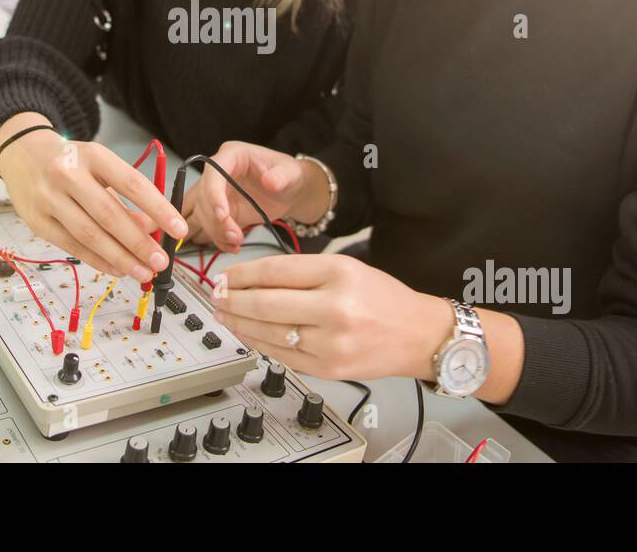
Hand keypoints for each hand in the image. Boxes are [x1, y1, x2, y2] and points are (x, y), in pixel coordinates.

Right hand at [0, 117, 186, 279]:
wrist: (22, 154)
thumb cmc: (70, 162)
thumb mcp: (100, 166)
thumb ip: (125, 196)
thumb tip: (151, 229)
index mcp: (93, 155)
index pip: (132, 184)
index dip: (159, 209)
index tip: (178, 229)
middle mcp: (68, 175)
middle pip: (110, 215)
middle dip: (139, 243)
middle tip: (161, 261)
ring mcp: (49, 199)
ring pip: (91, 235)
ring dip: (121, 258)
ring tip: (144, 272)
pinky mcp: (37, 222)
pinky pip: (72, 247)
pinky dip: (98, 261)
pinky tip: (117, 269)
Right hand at [186, 142, 318, 252]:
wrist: (288, 191)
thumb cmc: (288, 175)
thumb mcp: (290, 172)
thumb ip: (281, 176)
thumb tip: (270, 181)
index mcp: (231, 155)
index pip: (213, 173)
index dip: (213, 194)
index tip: (222, 215)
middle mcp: (218, 173)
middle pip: (203, 197)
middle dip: (216, 220)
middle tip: (235, 236)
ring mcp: (216, 193)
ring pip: (201, 214)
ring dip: (215, 232)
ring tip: (236, 242)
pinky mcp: (218, 211)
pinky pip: (209, 226)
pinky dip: (218, 239)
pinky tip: (232, 247)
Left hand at [212, 253, 452, 381]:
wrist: (419, 335)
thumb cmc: (383, 299)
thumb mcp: (347, 267)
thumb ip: (302, 272)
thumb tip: (251, 278)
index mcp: (340, 274)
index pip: (276, 271)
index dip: (242, 273)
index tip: (225, 275)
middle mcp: (336, 308)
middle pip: (266, 303)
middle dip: (233, 299)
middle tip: (216, 296)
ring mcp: (331, 343)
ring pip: (269, 332)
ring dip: (239, 323)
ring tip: (224, 315)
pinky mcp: (328, 369)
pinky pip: (282, 356)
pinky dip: (259, 344)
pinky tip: (248, 334)